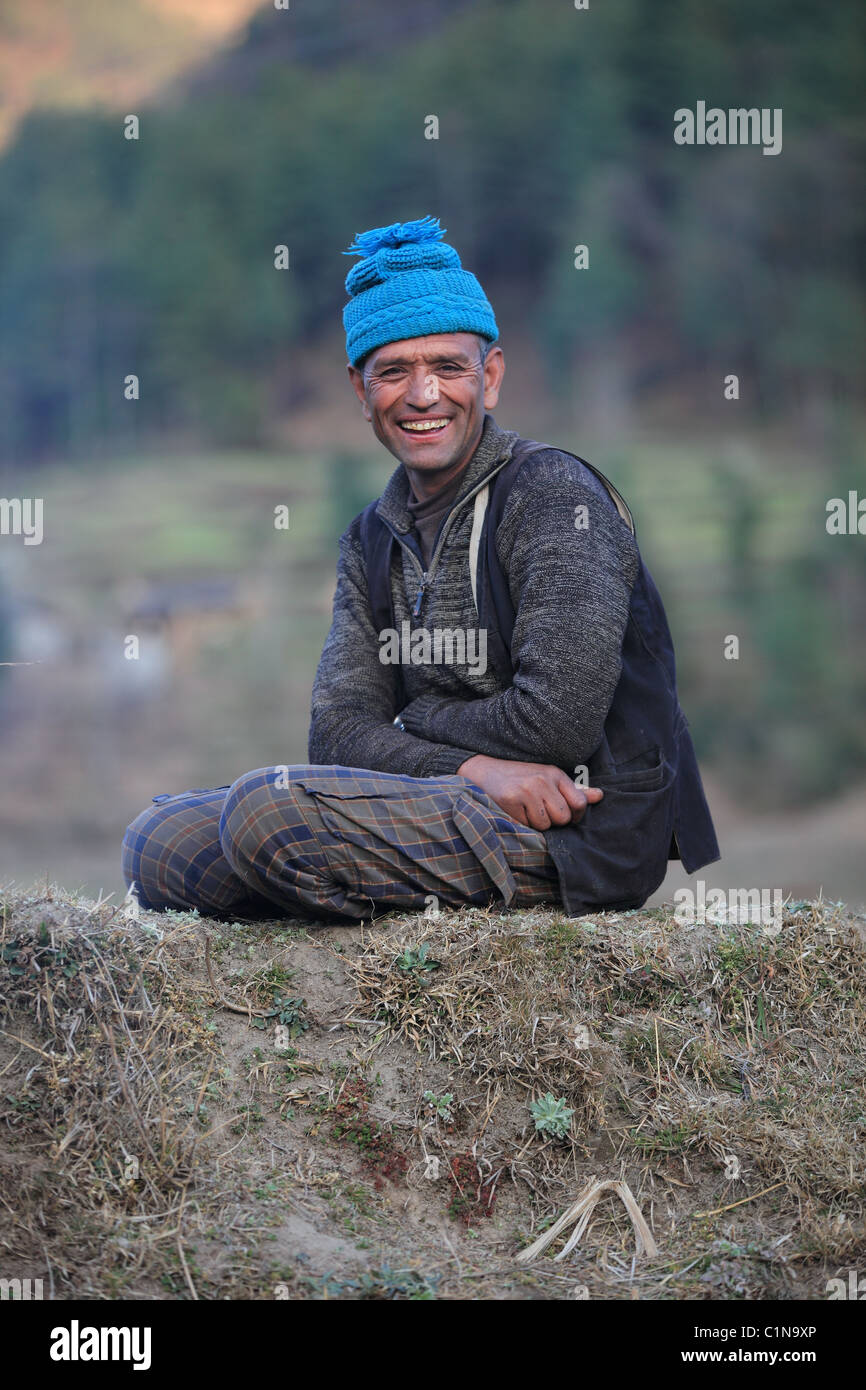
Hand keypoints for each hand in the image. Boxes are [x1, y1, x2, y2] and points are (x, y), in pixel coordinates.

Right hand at [457, 754, 602, 831]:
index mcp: (555, 774)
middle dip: (553, 821)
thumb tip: (600, 796)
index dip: (576, 816)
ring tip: (526, 809)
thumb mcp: (548, 778)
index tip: (567, 816)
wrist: (484, 770)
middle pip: (563, 818)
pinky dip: (521, 823)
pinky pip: (526, 825)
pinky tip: (514, 810)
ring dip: (536, 823)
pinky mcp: (511, 800)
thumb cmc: (520, 777)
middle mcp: (542, 780)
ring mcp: (526, 790)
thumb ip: (574, 790)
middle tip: (540, 811)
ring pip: (545, 825)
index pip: (580, 803)